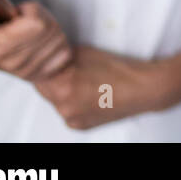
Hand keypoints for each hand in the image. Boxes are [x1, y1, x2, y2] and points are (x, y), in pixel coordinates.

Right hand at [0, 0, 70, 80]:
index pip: (37, 24)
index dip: (31, 10)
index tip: (18, 12)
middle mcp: (14, 63)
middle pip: (51, 29)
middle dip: (42, 17)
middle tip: (24, 20)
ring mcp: (27, 72)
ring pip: (59, 39)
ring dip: (49, 29)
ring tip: (29, 30)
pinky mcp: (40, 75)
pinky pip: (65, 53)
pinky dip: (56, 43)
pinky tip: (39, 42)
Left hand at [35, 45, 169, 129]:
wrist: (143, 89)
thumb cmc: (118, 68)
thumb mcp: (85, 52)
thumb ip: (61, 56)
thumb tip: (48, 55)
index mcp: (62, 87)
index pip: (37, 76)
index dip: (43, 66)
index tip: (47, 60)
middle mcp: (63, 108)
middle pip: (45, 90)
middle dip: (52, 79)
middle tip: (66, 68)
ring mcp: (72, 120)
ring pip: (56, 102)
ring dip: (61, 91)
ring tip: (81, 80)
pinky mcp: (80, 127)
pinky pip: (68, 112)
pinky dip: (72, 103)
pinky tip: (87, 93)